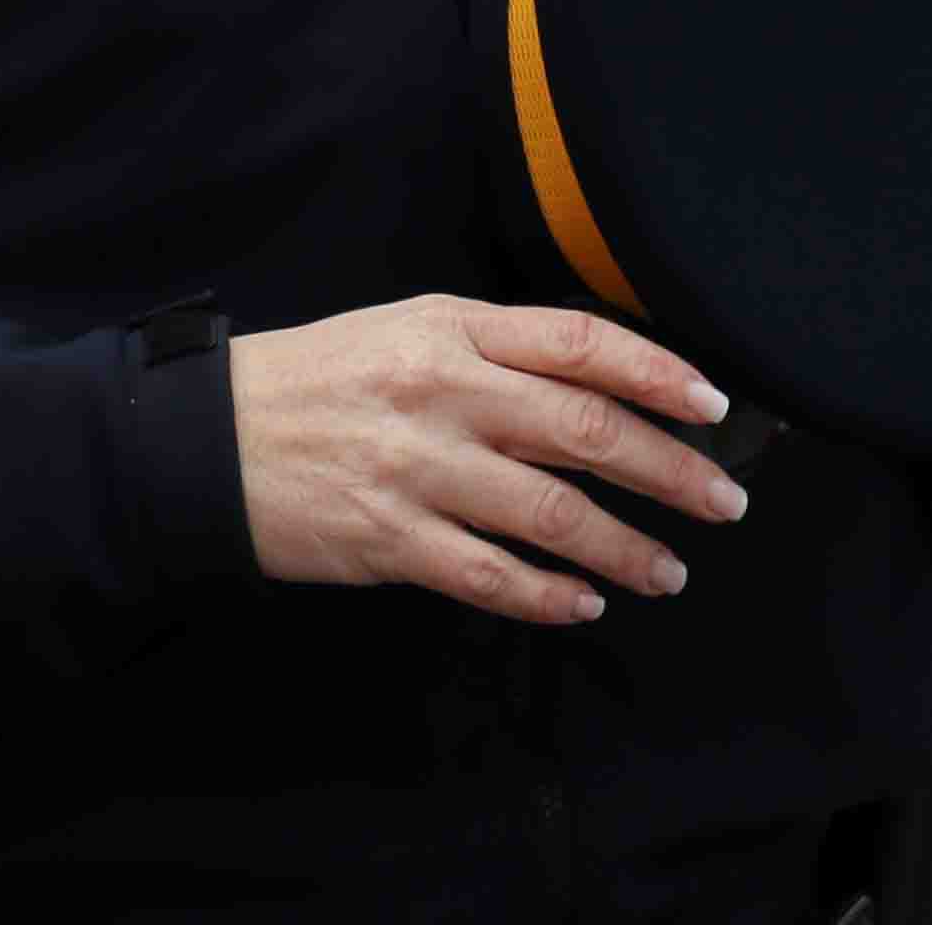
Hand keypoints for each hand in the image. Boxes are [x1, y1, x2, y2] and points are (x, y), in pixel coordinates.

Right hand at [226, 296, 746, 626]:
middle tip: (723, 504)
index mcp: (451, 329)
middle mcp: (442, 392)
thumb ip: (493, 352)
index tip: (713, 407)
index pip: (579, 343)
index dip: (657, 373)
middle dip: (670, 471)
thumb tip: (597, 387)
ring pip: (551, 513)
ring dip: (624, 548)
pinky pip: (492, 575)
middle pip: (585, 429)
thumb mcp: (404, 331)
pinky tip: (583, 603)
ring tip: (667, 571)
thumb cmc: (317, 380)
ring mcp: (417, 468)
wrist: (208, 438)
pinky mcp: (390, 538)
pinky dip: (550, 595)